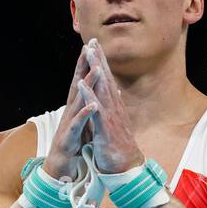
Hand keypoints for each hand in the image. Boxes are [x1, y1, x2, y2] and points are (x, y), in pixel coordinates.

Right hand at [41, 46, 99, 179]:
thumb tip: (96, 96)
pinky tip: (93, 105)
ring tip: (96, 69)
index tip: (92, 47)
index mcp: (75, 110)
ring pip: (78, 102)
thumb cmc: (71, 149)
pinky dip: (85, 115)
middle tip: (88, 47)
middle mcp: (69, 114)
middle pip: (76, 86)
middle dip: (82, 66)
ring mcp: (67, 125)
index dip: (86, 65)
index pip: (81, 84)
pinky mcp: (68, 140)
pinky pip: (77, 126)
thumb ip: (87, 111)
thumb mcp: (82, 126)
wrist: (58, 173)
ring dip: (86, 86)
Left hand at [76, 39, 144, 173]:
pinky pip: (95, 109)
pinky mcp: (105, 128)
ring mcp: (110, 116)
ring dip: (95, 71)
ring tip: (89, 54)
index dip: (101, 62)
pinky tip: (81, 84)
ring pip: (101, 89)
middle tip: (93, 40)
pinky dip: (89, 95)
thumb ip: (114, 106)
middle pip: (105, 79)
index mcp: (114, 106)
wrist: (125, 166)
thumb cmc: (118, 145)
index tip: (95, 45)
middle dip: (99, 59)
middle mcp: (113, 107)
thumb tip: (116, 92)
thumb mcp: (115, 122)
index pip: (107, 79)